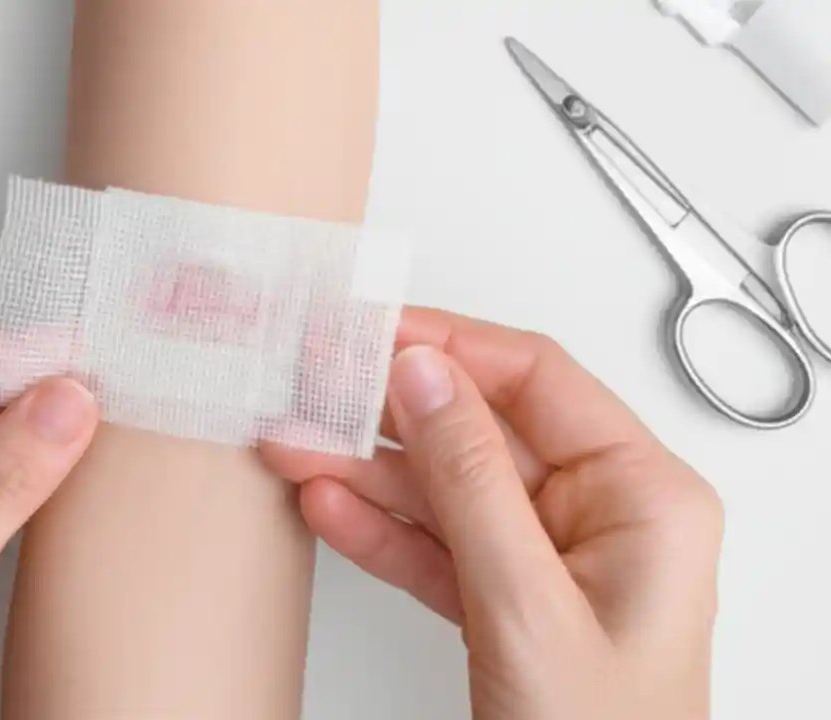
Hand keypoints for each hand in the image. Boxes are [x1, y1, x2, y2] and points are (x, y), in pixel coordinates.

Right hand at [262, 308, 722, 719]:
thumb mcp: (530, 603)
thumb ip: (473, 482)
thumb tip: (425, 376)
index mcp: (643, 496)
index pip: (535, 380)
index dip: (447, 346)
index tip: (372, 333)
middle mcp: (600, 515)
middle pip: (477, 430)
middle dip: (385, 416)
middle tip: (314, 388)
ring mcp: (547, 556)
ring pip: (442, 488)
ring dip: (364, 471)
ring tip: (296, 446)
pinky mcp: (504, 597)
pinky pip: (432, 543)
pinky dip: (377, 528)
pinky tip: (328, 504)